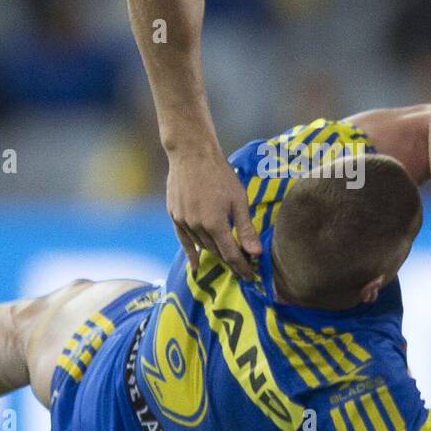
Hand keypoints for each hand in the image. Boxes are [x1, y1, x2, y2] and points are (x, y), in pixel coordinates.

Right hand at [166, 145, 261, 278]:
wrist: (192, 154)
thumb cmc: (219, 173)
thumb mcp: (239, 200)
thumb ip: (246, 229)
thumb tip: (256, 253)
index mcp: (215, 224)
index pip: (231, 255)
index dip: (242, 267)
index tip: (251, 276)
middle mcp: (197, 227)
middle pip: (217, 252)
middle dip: (231, 261)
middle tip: (244, 267)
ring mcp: (183, 222)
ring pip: (202, 246)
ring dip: (215, 254)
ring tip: (227, 261)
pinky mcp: (175, 216)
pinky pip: (184, 240)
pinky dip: (190, 253)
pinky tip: (195, 265)